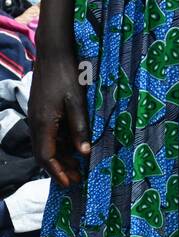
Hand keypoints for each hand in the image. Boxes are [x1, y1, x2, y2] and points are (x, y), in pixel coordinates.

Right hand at [29, 45, 90, 187]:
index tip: (69, 184)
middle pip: (45, 153)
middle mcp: (37, 123)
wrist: (53, 52)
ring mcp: (38, 116)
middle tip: (78, 178)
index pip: (46, 157)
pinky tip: (75, 146)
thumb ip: (80, 128)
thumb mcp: (77, 102)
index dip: (58, 172)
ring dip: (62, 156)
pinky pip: (50, 133)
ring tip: (79, 166)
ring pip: (48, 144)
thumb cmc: (67, 75)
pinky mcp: (42, 110)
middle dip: (61, 168)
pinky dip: (61, 143)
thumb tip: (85, 153)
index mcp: (43, 123)